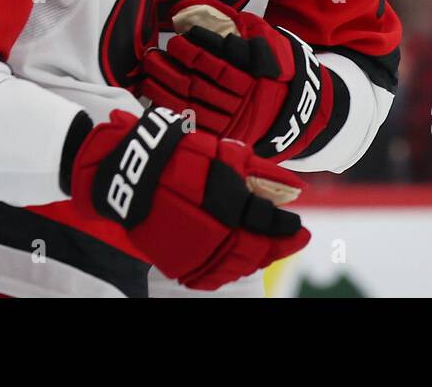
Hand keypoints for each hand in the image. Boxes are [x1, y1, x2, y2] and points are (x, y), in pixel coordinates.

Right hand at [70, 106, 308, 290]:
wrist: (132, 174)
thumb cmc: (180, 157)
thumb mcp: (224, 154)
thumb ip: (261, 173)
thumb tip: (294, 188)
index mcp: (228, 206)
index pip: (268, 224)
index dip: (287, 227)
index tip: (298, 226)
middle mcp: (215, 235)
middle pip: (256, 250)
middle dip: (278, 246)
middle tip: (295, 239)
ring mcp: (196, 253)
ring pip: (236, 266)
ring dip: (257, 258)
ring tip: (267, 248)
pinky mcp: (179, 264)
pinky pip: (212, 276)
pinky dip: (229, 270)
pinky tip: (238, 260)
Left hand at [137, 0, 336, 160]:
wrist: (297, 106)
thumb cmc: (274, 64)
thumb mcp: (262, 36)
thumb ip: (231, 21)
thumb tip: (193, 6)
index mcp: (253, 75)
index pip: (216, 64)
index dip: (193, 52)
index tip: (176, 40)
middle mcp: (243, 101)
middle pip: (197, 86)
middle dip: (169, 70)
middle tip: (151, 56)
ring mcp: (233, 122)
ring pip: (191, 106)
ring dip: (164, 90)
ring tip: (147, 74)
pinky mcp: (226, 135)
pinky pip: (194, 125)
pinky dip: (173, 111)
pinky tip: (156, 98)